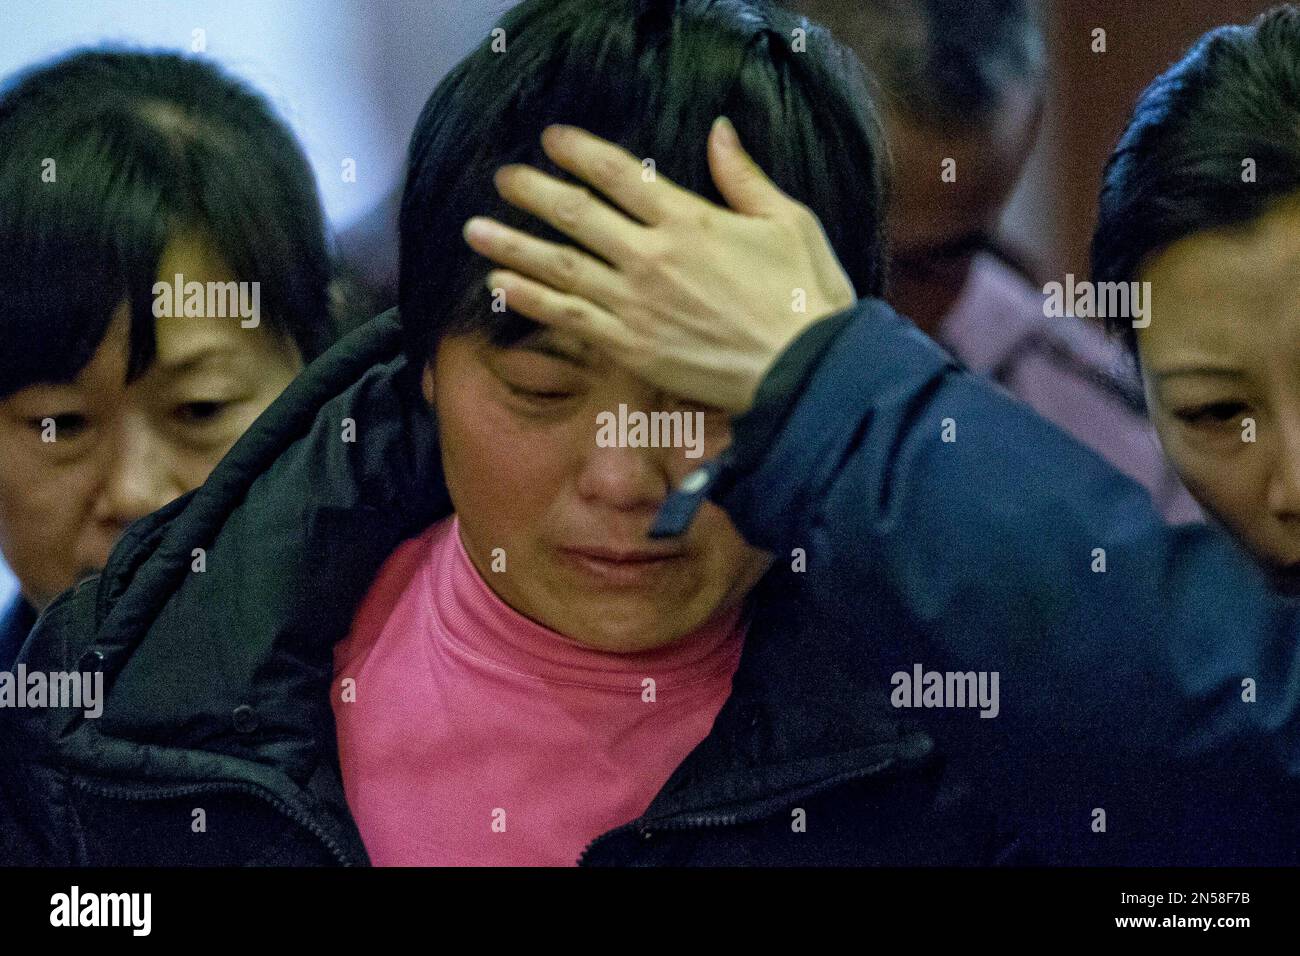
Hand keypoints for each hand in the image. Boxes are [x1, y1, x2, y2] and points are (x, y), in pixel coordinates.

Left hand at [463, 118, 856, 413]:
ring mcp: (636, 305)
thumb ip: (745, 177)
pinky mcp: (632, 348)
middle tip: (503, 178)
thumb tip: (719, 130)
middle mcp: (652, 258)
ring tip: (474, 229)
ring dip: (514, 245)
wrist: (807, 373)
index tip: (551, 139)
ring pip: (560, 268)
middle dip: (534, 192)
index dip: (581, 152)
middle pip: (577, 215)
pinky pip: (569, 319)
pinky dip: (531, 300)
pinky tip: (501, 284)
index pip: (621, 174)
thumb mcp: (789, 221)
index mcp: (690, 220)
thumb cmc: (806, 297)